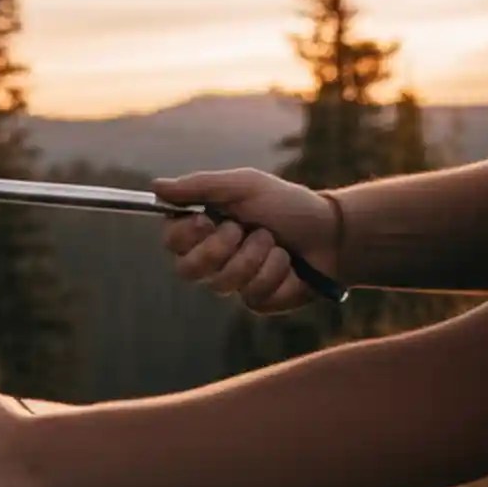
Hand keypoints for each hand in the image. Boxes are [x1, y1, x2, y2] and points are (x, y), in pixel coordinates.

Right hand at [152, 168, 339, 312]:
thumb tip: (155, 186)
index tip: (207, 218)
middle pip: (187, 270)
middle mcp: (212, 258)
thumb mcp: (244, 185)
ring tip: (276, 243)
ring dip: (257, 256)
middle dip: (220, 248)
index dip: (186, 234)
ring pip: (223, 282)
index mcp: (203, 228)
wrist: (332, 233)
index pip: (171, 241)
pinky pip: (253, 295)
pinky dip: (276, 273)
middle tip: (244, 230)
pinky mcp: (256, 301)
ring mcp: (233, 282)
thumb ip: (200, 185)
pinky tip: (289, 264)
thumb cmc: (286, 204)